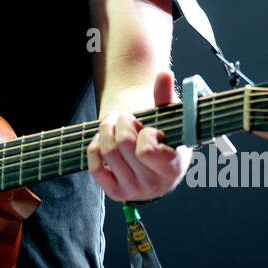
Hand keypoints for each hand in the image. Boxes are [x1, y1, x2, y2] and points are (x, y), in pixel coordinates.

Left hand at [87, 71, 192, 201]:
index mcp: (173, 168)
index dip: (144, 132)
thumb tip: (164, 74)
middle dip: (122, 121)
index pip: (146, 150)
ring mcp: (133, 191)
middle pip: (123, 145)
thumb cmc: (165, 136)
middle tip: (126, 116)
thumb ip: (166, 97)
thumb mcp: (170, 118)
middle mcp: (153, 185)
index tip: (149, 128)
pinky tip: (104, 139)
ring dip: (106, 129)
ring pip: (107, 153)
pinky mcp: (115, 193)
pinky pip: (95, 168)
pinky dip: (95, 148)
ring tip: (113, 122)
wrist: (155, 160)